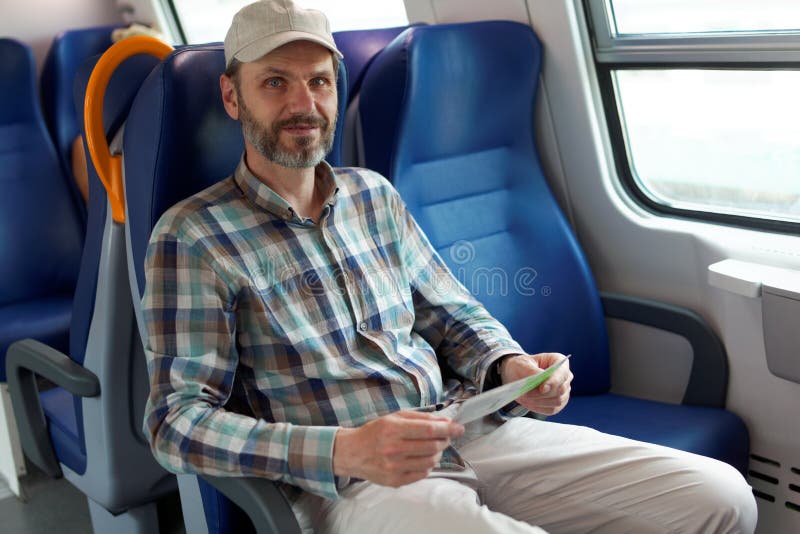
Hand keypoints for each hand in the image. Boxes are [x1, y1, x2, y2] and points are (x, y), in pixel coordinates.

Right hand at [332, 411, 464, 486]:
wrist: (352, 453)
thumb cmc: (375, 432)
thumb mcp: (394, 417)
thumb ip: (420, 418)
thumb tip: (445, 422)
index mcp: (393, 429)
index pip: (429, 430)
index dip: (448, 429)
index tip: (459, 428)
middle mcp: (393, 449)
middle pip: (432, 446)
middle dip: (445, 440)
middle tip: (446, 437)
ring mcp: (394, 467)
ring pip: (430, 461)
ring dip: (437, 453)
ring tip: (433, 448)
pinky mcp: (395, 481)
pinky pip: (422, 474)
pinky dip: (428, 466)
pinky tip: (422, 458)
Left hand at [500, 352, 571, 414]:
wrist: (518, 376)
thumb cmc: (521, 367)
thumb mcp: (522, 365)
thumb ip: (532, 372)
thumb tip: (541, 381)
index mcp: (557, 360)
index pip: (562, 372)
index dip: (554, 381)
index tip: (542, 388)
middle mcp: (565, 376)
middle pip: (560, 389)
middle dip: (542, 394)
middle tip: (525, 394)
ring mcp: (564, 391)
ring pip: (557, 401)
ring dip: (539, 401)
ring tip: (525, 397)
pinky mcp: (559, 403)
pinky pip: (552, 409)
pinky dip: (539, 407)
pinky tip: (529, 402)